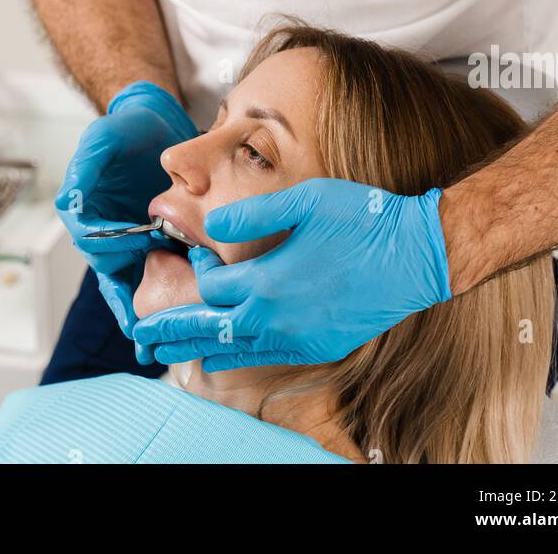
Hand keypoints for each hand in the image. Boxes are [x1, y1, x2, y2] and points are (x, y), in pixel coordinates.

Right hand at [54, 81, 197, 337]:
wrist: (157, 121)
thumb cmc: (125, 128)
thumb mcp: (103, 137)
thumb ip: (85, 166)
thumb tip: (71, 204)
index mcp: (86, 209)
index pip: (92, 238)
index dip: (110, 244)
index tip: (136, 244)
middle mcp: (106, 230)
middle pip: (110, 272)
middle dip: (125, 301)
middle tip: (141, 330)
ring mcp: (130, 238)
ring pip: (130, 282)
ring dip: (140, 312)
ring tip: (151, 344)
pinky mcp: (157, 240)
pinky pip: (156, 273)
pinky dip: (163, 297)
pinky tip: (175, 320)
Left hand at [132, 178, 450, 367]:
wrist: (415, 256)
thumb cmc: (361, 221)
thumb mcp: (304, 200)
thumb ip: (252, 213)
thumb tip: (212, 224)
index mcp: (269, 283)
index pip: (213, 289)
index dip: (201, 271)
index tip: (202, 255)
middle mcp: (279, 320)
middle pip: (210, 332)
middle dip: (172, 333)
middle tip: (142, 338)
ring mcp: (300, 339)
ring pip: (236, 352)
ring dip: (200, 349)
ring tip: (169, 354)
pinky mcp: (319, 347)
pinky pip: (266, 358)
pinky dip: (239, 356)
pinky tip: (227, 355)